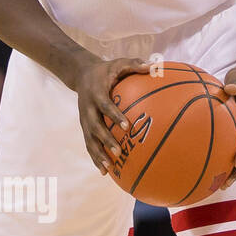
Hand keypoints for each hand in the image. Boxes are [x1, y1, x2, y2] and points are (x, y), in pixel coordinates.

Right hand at [72, 56, 151, 173]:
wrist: (80, 73)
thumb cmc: (106, 69)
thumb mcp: (118, 63)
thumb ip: (134, 64)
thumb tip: (155, 67)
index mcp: (96, 92)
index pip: (104, 105)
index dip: (113, 115)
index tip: (126, 125)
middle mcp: (87, 108)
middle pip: (94, 126)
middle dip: (105, 140)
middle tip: (118, 151)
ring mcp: (84, 118)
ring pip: (89, 139)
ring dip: (97, 154)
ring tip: (108, 168)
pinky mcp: (84, 126)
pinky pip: (89, 143)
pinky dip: (95, 157)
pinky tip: (105, 172)